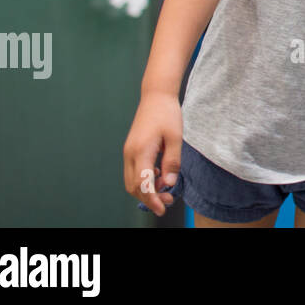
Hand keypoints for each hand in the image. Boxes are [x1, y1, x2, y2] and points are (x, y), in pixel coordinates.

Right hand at [123, 90, 182, 216]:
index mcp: (141, 151)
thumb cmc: (167, 113)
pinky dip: (145, 179)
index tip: (162, 209)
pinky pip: (134, 171)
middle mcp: (130, 153)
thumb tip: (169, 183)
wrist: (156, 95)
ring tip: (166, 188)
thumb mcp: (176, 137)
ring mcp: (129, 151)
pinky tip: (160, 175)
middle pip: (134, 186)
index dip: (151, 199)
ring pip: (132, 180)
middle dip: (150, 198)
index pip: (142, 184)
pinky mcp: (131, 149)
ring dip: (147, 189)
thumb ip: (172, 161)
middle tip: (168, 201)